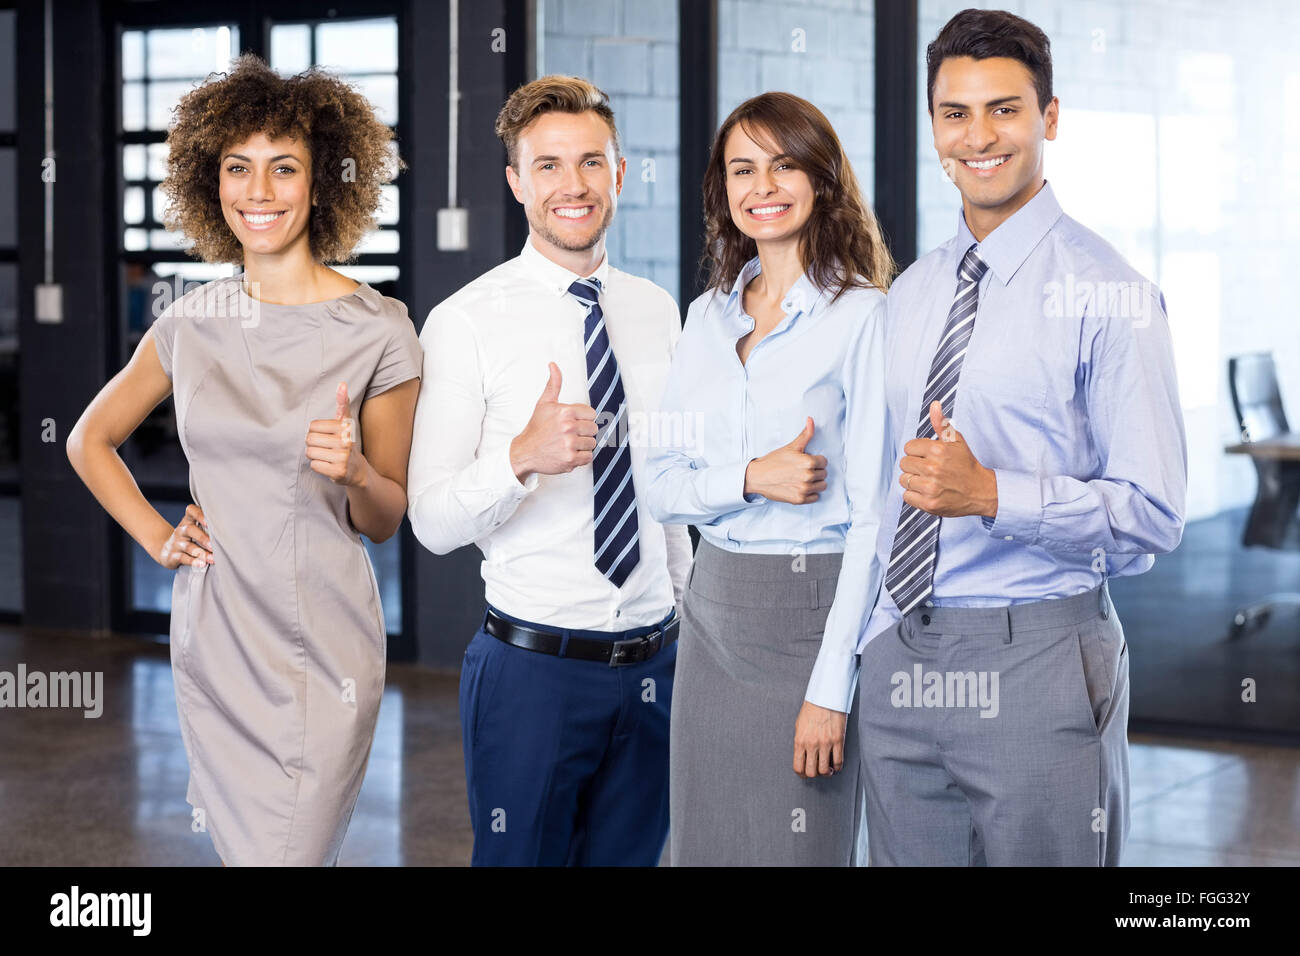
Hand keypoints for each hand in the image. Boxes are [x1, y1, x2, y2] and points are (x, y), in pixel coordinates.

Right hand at [158, 503, 212, 568]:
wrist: (167, 551)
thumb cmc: (190, 538)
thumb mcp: (196, 529)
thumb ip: (209, 527)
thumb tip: (232, 531)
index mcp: (188, 521)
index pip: (191, 511)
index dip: (200, 515)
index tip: (209, 522)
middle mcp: (181, 530)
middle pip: (190, 530)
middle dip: (203, 538)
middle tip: (214, 546)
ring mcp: (176, 543)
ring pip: (188, 546)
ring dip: (202, 553)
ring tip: (213, 559)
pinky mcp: (172, 555)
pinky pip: (183, 558)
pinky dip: (193, 561)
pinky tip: (202, 564)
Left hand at [306, 382, 366, 485]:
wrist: (358, 470)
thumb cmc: (346, 443)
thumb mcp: (345, 423)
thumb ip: (343, 404)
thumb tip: (342, 383)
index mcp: (345, 427)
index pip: (312, 426)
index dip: (315, 432)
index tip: (326, 435)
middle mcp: (346, 441)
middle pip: (309, 439)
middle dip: (313, 445)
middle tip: (325, 448)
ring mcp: (343, 457)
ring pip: (310, 453)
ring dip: (315, 456)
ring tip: (327, 457)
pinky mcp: (339, 471)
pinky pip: (314, 465)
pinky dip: (318, 467)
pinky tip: (329, 466)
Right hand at [509, 362, 597, 479]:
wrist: (525, 451)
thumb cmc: (536, 428)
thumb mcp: (544, 403)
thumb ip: (554, 384)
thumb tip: (553, 365)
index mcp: (565, 412)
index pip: (592, 414)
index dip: (583, 418)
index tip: (573, 422)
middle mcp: (569, 428)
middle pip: (594, 429)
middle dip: (584, 432)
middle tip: (569, 434)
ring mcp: (570, 444)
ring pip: (592, 443)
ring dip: (582, 445)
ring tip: (568, 443)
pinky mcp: (571, 459)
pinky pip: (588, 457)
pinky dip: (580, 457)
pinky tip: (568, 452)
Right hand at [743, 417, 826, 503]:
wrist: (757, 477)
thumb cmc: (773, 461)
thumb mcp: (791, 447)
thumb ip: (805, 434)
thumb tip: (811, 420)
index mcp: (808, 462)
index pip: (824, 462)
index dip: (816, 460)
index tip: (807, 461)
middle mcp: (808, 476)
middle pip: (824, 474)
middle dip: (816, 471)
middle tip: (803, 470)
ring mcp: (804, 489)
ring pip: (822, 486)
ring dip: (815, 483)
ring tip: (803, 479)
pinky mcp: (799, 499)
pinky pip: (815, 497)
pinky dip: (810, 493)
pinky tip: (801, 487)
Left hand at [793, 700, 846, 777]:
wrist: (825, 698)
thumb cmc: (811, 710)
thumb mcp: (799, 726)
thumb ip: (800, 742)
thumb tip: (803, 756)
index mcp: (800, 741)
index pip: (798, 767)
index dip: (802, 774)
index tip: (805, 774)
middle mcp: (812, 744)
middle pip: (812, 772)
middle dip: (814, 775)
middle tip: (817, 771)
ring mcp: (825, 743)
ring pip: (825, 770)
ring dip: (826, 773)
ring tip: (827, 769)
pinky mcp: (838, 741)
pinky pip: (838, 761)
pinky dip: (837, 767)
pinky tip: (835, 765)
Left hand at [899, 401, 997, 517]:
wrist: (981, 491)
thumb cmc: (966, 465)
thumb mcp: (956, 441)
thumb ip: (942, 423)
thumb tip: (934, 405)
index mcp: (938, 450)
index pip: (908, 447)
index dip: (917, 452)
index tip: (928, 456)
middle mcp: (933, 469)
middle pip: (904, 463)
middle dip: (914, 465)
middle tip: (930, 469)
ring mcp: (930, 487)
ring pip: (904, 480)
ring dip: (914, 481)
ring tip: (929, 480)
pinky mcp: (929, 504)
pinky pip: (907, 496)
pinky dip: (914, 495)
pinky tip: (927, 491)